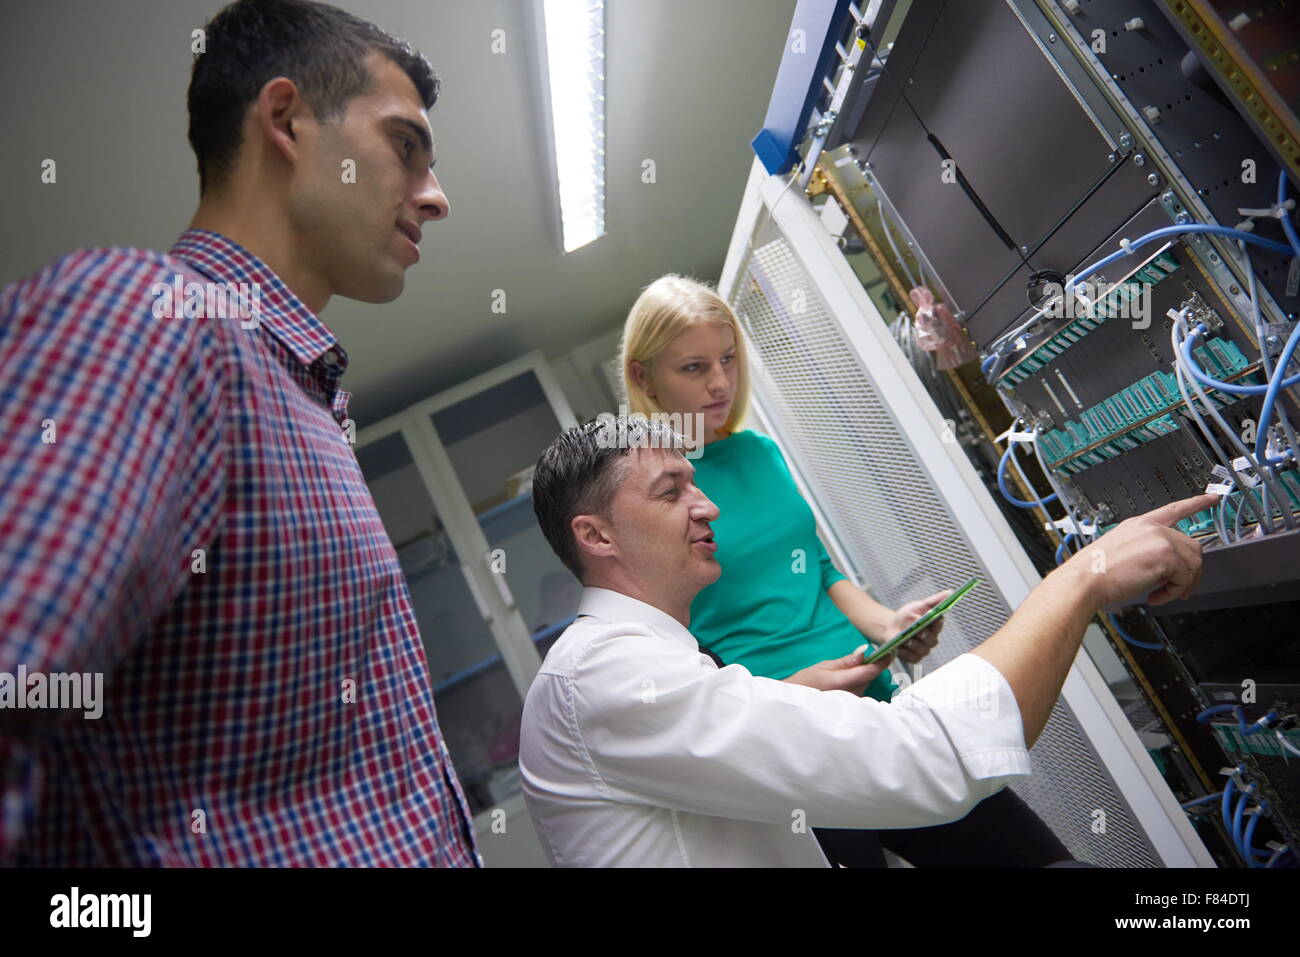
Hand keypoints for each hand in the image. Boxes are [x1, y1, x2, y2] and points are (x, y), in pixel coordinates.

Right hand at [783, 645, 891, 695]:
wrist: (794, 703)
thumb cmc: (805, 683)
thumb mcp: (824, 666)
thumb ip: (846, 662)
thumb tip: (864, 653)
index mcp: (841, 683)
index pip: (869, 672)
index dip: (883, 661)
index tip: (891, 651)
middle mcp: (849, 695)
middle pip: (869, 678)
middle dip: (869, 667)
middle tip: (860, 658)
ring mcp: (851, 703)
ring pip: (865, 684)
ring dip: (862, 676)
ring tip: (845, 672)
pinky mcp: (850, 708)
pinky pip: (860, 691)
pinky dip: (858, 683)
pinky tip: (845, 682)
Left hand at [884, 590, 950, 662]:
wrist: (891, 627)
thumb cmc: (907, 616)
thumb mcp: (918, 606)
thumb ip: (933, 601)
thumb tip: (950, 592)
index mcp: (935, 625)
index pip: (938, 624)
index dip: (936, 622)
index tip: (933, 617)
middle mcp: (932, 639)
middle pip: (931, 638)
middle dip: (924, 634)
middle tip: (919, 630)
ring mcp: (924, 649)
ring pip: (922, 649)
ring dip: (914, 643)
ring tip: (907, 639)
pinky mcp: (914, 658)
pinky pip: (912, 657)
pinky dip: (905, 652)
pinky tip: (899, 647)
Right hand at [1058, 493, 1216, 607]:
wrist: (1084, 580)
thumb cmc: (1095, 572)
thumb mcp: (1121, 551)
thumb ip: (1146, 551)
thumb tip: (1165, 569)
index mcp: (1139, 524)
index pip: (1174, 509)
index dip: (1196, 504)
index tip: (1212, 498)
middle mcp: (1152, 528)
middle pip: (1192, 546)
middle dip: (1190, 571)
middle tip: (1179, 588)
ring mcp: (1160, 539)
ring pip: (1193, 562)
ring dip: (1182, 584)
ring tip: (1163, 594)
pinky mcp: (1166, 556)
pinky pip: (1185, 578)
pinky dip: (1174, 592)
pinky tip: (1156, 596)